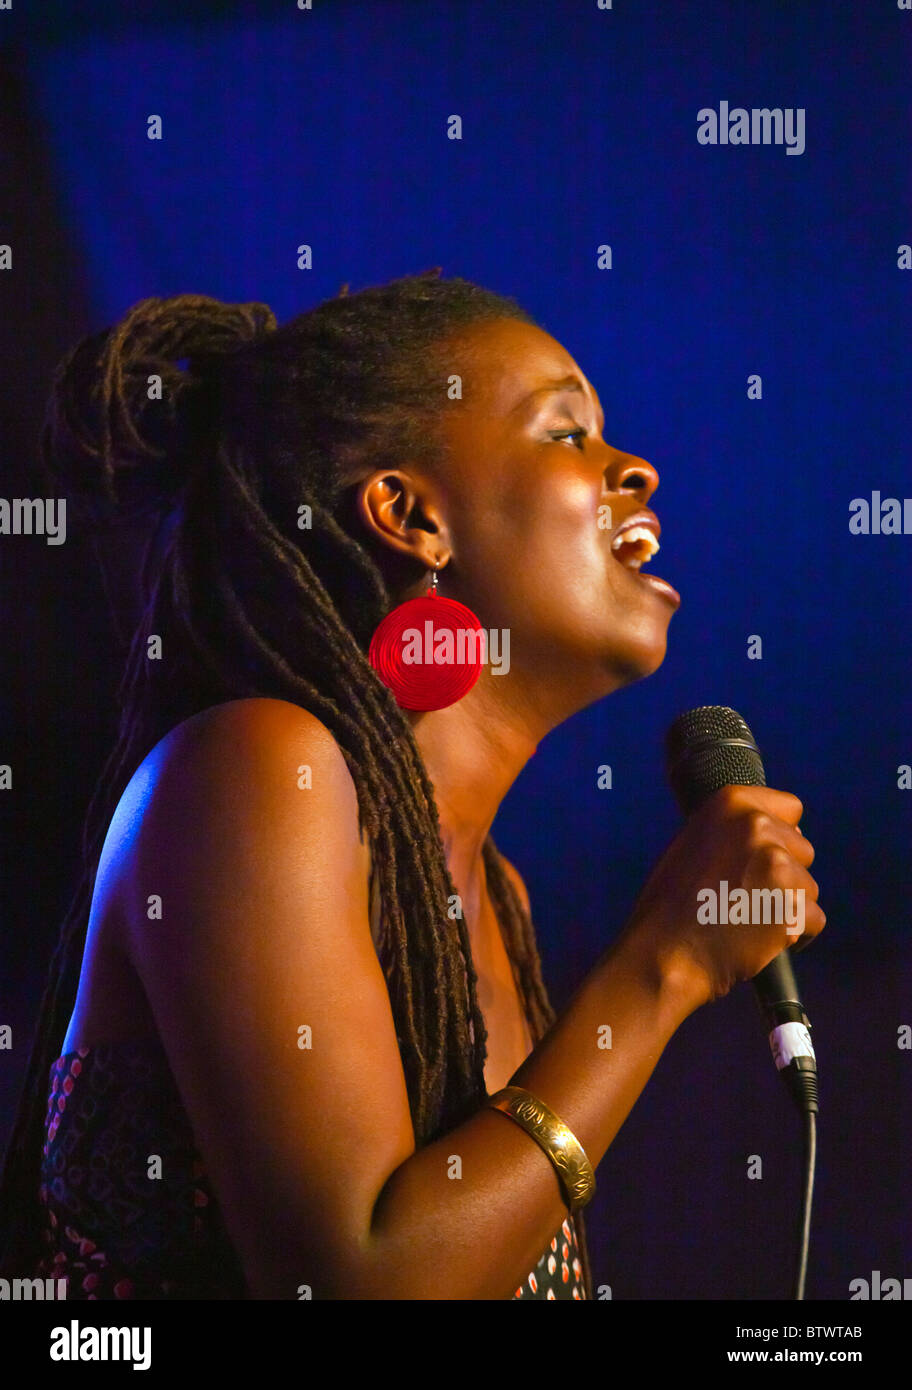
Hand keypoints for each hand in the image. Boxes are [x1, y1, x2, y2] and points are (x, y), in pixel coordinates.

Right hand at [624, 785, 825, 1007]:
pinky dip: (795, 935)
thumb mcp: (695, 845)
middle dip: (784, 875)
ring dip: (788, 906)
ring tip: (748, 922)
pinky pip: (813, 919)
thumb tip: (783, 834)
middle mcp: (756, 825)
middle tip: (747, 899)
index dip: (780, 836)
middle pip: (803, 850)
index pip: (790, 808)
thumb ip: (735, 832)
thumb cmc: (672, 905)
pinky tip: (762, 942)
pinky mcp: (791, 904)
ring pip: (808, 887)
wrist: (665, 953)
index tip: (762, 860)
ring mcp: (776, 863)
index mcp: (731, 803)